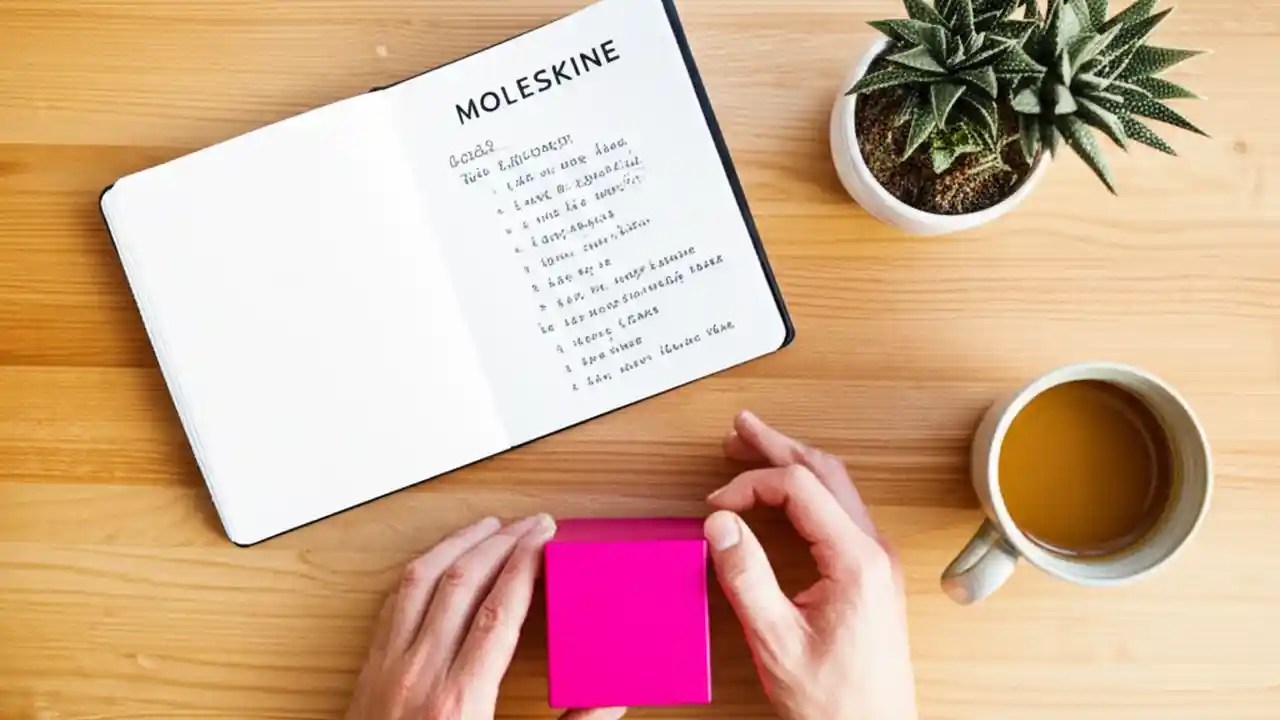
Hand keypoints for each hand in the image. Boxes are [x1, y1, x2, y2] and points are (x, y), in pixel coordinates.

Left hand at [345, 515, 625, 719]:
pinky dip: (418, 572)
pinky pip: (392, 604)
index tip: (546, 536)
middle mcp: (419, 674)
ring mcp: (387, 671)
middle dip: (501, 541)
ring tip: (486, 526)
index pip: (501, 605)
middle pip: (462, 581)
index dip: (527, 560)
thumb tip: (609, 701)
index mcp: (461, 699)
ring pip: (419, 581)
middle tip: (531, 524)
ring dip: (455, 544)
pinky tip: (435, 564)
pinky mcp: (367, 675)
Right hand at [706, 411, 917, 719]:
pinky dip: (808, 492)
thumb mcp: (776, 642)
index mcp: (857, 561)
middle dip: (777, 447)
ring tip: (755, 448)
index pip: (800, 488)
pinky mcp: (872, 575)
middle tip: (739, 429)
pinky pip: (841, 513)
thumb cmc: (835, 703)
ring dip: (795, 465)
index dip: (750, 485)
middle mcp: (874, 552)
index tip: (716, 506)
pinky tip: (784, 495)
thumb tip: (721, 524)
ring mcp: (878, 562)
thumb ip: (746, 577)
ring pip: (837, 489)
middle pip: (825, 473)